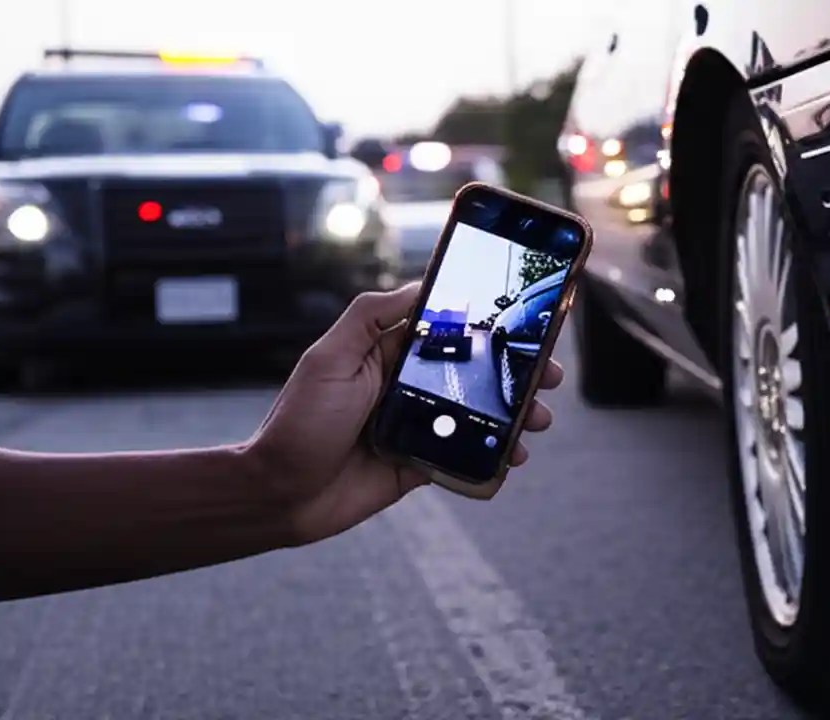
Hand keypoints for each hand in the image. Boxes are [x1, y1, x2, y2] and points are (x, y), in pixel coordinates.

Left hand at [245, 283, 562, 545]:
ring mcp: (419, 425)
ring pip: (480, 413)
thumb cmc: (298, 421)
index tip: (525, 321)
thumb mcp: (328, 357)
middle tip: (550, 374)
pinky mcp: (422, 462)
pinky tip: (516, 454)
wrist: (279, 494)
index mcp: (390, 353)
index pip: (448, 329)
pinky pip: (468, 455)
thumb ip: (371, 317)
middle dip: (516, 371)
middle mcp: (408, 385)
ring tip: (540, 418)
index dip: (488, 324)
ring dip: (516, 413)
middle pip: (475, 371)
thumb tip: (419, 286)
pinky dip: (496, 454)